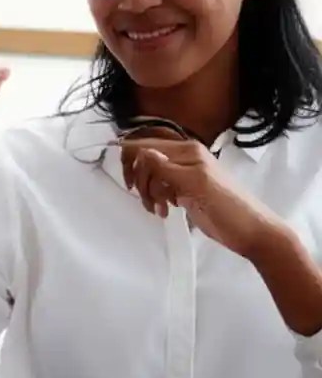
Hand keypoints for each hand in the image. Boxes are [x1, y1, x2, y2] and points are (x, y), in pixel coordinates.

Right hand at [120, 138, 285, 256]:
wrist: (250, 231)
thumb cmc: (227, 206)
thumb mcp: (195, 184)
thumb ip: (166, 167)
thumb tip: (141, 151)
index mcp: (188, 150)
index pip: (148, 146)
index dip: (132, 160)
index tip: (128, 183)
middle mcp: (184, 158)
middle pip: (146, 161)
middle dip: (142, 182)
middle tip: (149, 200)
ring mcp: (184, 175)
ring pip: (151, 177)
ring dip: (149, 194)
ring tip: (159, 209)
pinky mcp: (184, 191)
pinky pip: (160, 189)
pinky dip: (157, 200)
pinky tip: (165, 211)